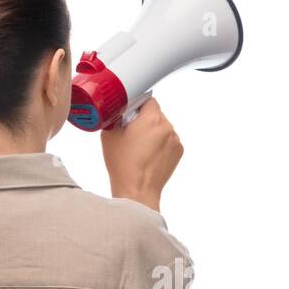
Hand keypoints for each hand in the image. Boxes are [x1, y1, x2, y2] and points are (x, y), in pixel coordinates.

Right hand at [100, 97, 182, 212]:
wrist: (137, 189)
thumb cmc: (122, 164)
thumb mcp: (109, 134)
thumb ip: (116, 116)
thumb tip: (120, 110)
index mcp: (151, 118)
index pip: (148, 99)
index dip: (137, 105)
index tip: (129, 113)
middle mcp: (167, 126)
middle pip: (155, 113)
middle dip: (143, 119)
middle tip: (131, 133)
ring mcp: (175, 140)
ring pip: (162, 127)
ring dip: (153, 131)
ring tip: (139, 147)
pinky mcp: (178, 151)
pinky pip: (168, 139)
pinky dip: (160, 143)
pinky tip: (148, 154)